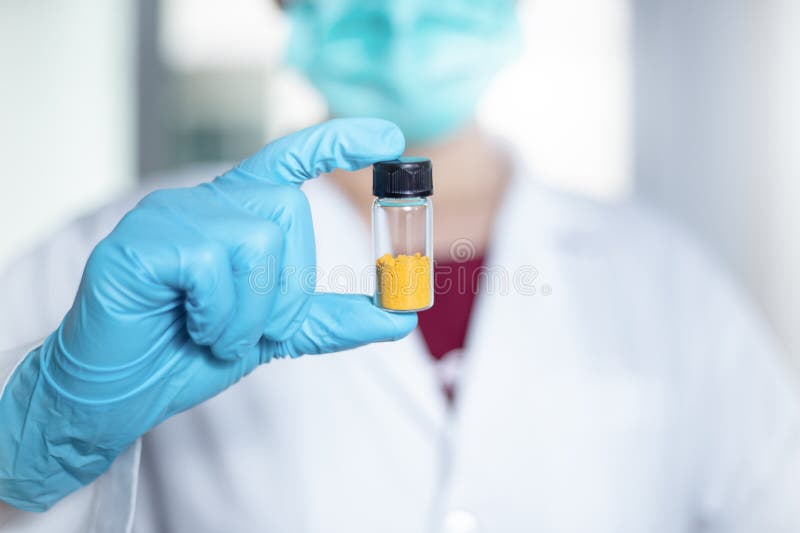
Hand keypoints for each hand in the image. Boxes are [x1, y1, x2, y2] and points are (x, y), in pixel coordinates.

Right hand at [0, 118, 415, 510]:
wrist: (123, 390)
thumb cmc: (190, 350)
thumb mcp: (274, 332)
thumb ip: (329, 318)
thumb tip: (398, 317)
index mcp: (236, 214)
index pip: (291, 159)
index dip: (339, 142)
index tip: (390, 136)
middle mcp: (205, 202)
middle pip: (288, 211)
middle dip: (286, 287)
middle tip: (252, 329)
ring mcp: (168, 216)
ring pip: (256, 241)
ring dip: (251, 311)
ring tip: (218, 334)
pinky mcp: (138, 242)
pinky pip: (211, 265)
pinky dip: (219, 315)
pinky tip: (194, 328)